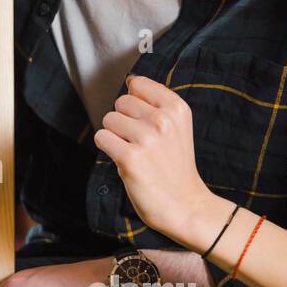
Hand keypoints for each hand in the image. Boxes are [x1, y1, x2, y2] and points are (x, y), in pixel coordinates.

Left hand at [93, 76, 222, 248]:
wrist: (185, 204)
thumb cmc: (175, 166)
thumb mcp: (177, 126)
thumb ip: (156, 103)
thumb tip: (130, 81)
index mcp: (177, 108)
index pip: (138, 83)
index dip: (135, 102)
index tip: (144, 120)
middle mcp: (163, 119)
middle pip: (121, 102)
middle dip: (124, 120)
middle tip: (140, 142)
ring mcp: (146, 138)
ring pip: (109, 119)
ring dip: (115, 135)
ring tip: (134, 152)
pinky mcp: (129, 157)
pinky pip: (101, 137)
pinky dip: (108, 148)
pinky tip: (124, 160)